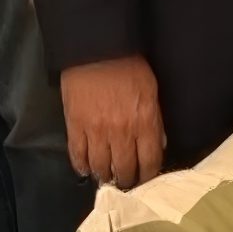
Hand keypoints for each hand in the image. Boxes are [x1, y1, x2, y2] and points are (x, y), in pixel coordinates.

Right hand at [62, 55, 164, 187]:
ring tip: (106, 177)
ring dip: (105, 176)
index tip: (145, 179)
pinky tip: (86, 169)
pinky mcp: (75, 126)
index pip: (150, 162)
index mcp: (144, 122)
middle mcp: (122, 132)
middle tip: (125, 182)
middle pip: (124, 170)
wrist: (97, 49)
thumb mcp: (152, 91)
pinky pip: (77, 155)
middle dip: (126, 180)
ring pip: (101, 167)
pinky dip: (81, 166)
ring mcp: (96, 131)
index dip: (148, 176)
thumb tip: (157, 144)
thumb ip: (156, 121)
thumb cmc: (128, 66)